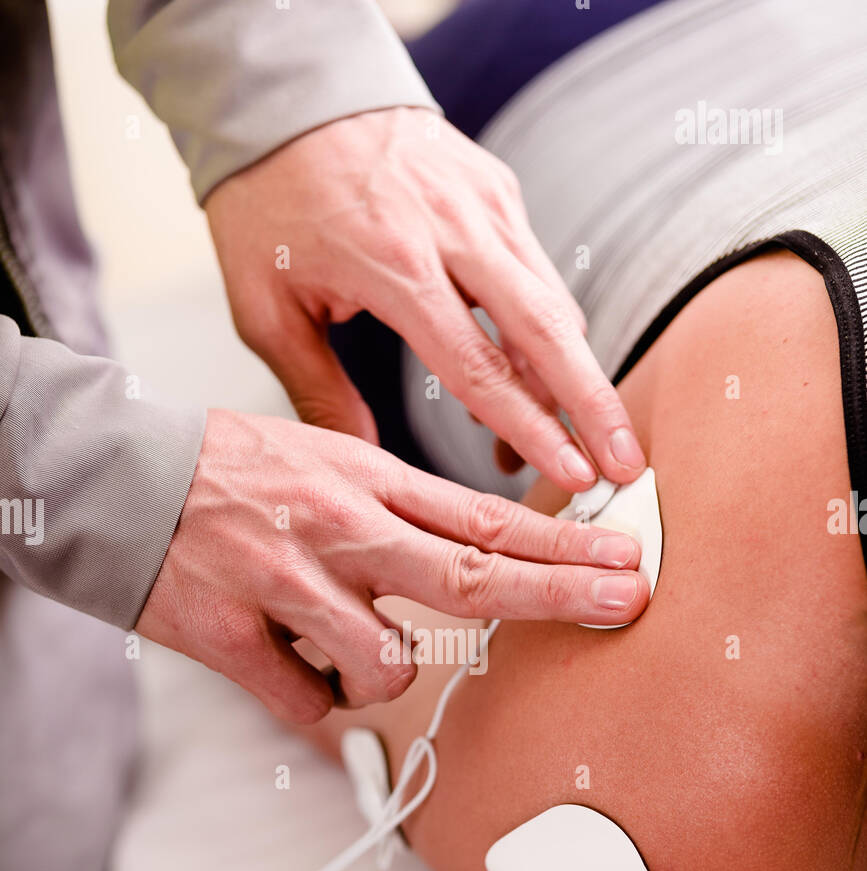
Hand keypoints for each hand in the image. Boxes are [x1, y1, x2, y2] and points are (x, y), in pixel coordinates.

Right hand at [137, 410, 648, 722]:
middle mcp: (337, 527)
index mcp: (363, 480)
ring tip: (335, 641)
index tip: (626, 560)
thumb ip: (397, 506)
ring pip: (385, 660)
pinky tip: (288, 663)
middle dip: (558, 592)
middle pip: (470, 574)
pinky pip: (309, 702)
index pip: (485, 519)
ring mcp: (286, 581)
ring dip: (378, 670)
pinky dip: (314, 698)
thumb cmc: (227, 474)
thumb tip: (475, 552)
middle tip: (624, 602)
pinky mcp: (233, 635)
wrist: (111, 481)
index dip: (563, 547)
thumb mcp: (323, 460)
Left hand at [205, 108, 645, 490]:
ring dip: (572, 378)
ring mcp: (485, 205)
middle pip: (546, 332)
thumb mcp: (266, 308)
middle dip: (594, 405)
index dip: (531, 428)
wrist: (292, 95)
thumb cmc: (271, 204)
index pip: (480, 366)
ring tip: (572, 440)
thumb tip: (357, 457)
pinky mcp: (498, 190)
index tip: (570, 475)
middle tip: (627, 463)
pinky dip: (545, 332)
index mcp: (395, 266)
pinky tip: (530, 377)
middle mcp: (454, 231)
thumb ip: (316, 389)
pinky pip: (538, 273)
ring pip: (553, 304)